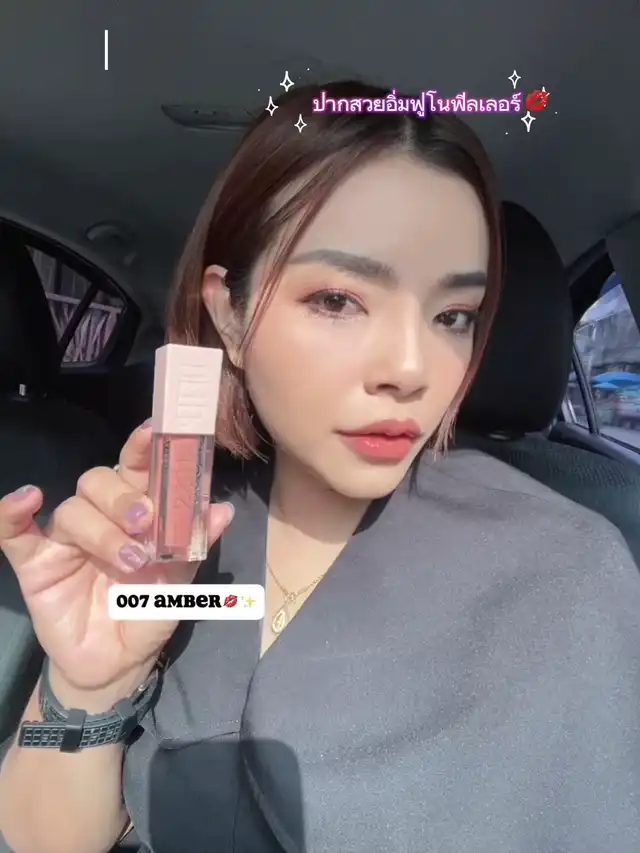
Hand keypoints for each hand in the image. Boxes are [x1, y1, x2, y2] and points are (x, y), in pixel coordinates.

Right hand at [0, 421, 233, 694]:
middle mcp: (99, 515)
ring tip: (130, 561)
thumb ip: (196, 543)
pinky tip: (26, 501)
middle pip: (99, 481)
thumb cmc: (148, 612)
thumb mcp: (180, 580)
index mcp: (135, 511)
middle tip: (146, 522)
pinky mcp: (34, 562)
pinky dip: (12, 513)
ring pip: (72, 509)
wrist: (118, 663)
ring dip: (101, 530)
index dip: (143, 447)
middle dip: (124, 497)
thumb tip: (223, 510)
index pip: (136, 468)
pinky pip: (13, 532)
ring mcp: (65, 537)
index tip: (156, 433)